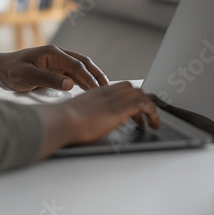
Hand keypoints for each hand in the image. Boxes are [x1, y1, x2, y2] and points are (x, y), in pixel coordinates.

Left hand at [0, 45, 108, 92]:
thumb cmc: (10, 72)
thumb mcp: (28, 77)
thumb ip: (50, 80)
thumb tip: (71, 85)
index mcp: (53, 53)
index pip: (77, 65)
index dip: (89, 78)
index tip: (98, 90)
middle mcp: (57, 55)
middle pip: (83, 63)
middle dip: (96, 74)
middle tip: (109, 87)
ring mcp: (56, 61)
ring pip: (80, 68)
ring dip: (91, 77)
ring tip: (103, 89)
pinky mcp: (54, 69)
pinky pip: (72, 74)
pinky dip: (82, 80)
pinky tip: (88, 89)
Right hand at [35, 82, 159, 155]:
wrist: (60, 121)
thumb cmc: (62, 122)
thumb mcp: (76, 115)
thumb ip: (85, 116)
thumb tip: (87, 126)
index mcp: (97, 93)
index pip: (120, 88)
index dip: (130, 97)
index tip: (134, 111)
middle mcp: (107, 93)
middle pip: (133, 89)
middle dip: (142, 101)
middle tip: (145, 117)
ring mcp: (114, 99)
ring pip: (141, 95)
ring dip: (150, 108)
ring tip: (153, 123)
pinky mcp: (119, 109)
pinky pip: (143, 105)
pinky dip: (152, 113)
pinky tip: (153, 124)